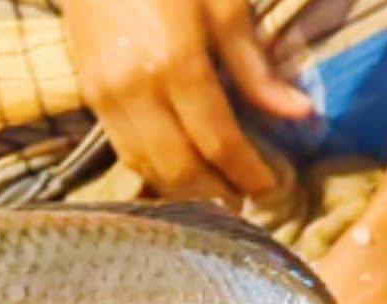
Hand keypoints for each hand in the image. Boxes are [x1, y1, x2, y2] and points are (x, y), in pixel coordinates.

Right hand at [58, 0, 313, 204]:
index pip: (217, 138)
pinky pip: (123, 149)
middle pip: (178, 165)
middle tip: (245, 201)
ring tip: (214, 194)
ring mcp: (106, 97)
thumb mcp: (224, 3)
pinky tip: (177, 172)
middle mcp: (135, 90)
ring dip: (181, 190)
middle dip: (214, 191)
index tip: (272, 187)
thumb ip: (254, 66)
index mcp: (176, 63)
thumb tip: (296, 113)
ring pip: (145, 166)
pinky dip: (153, 170)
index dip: (247, 170)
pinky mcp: (90, 97)